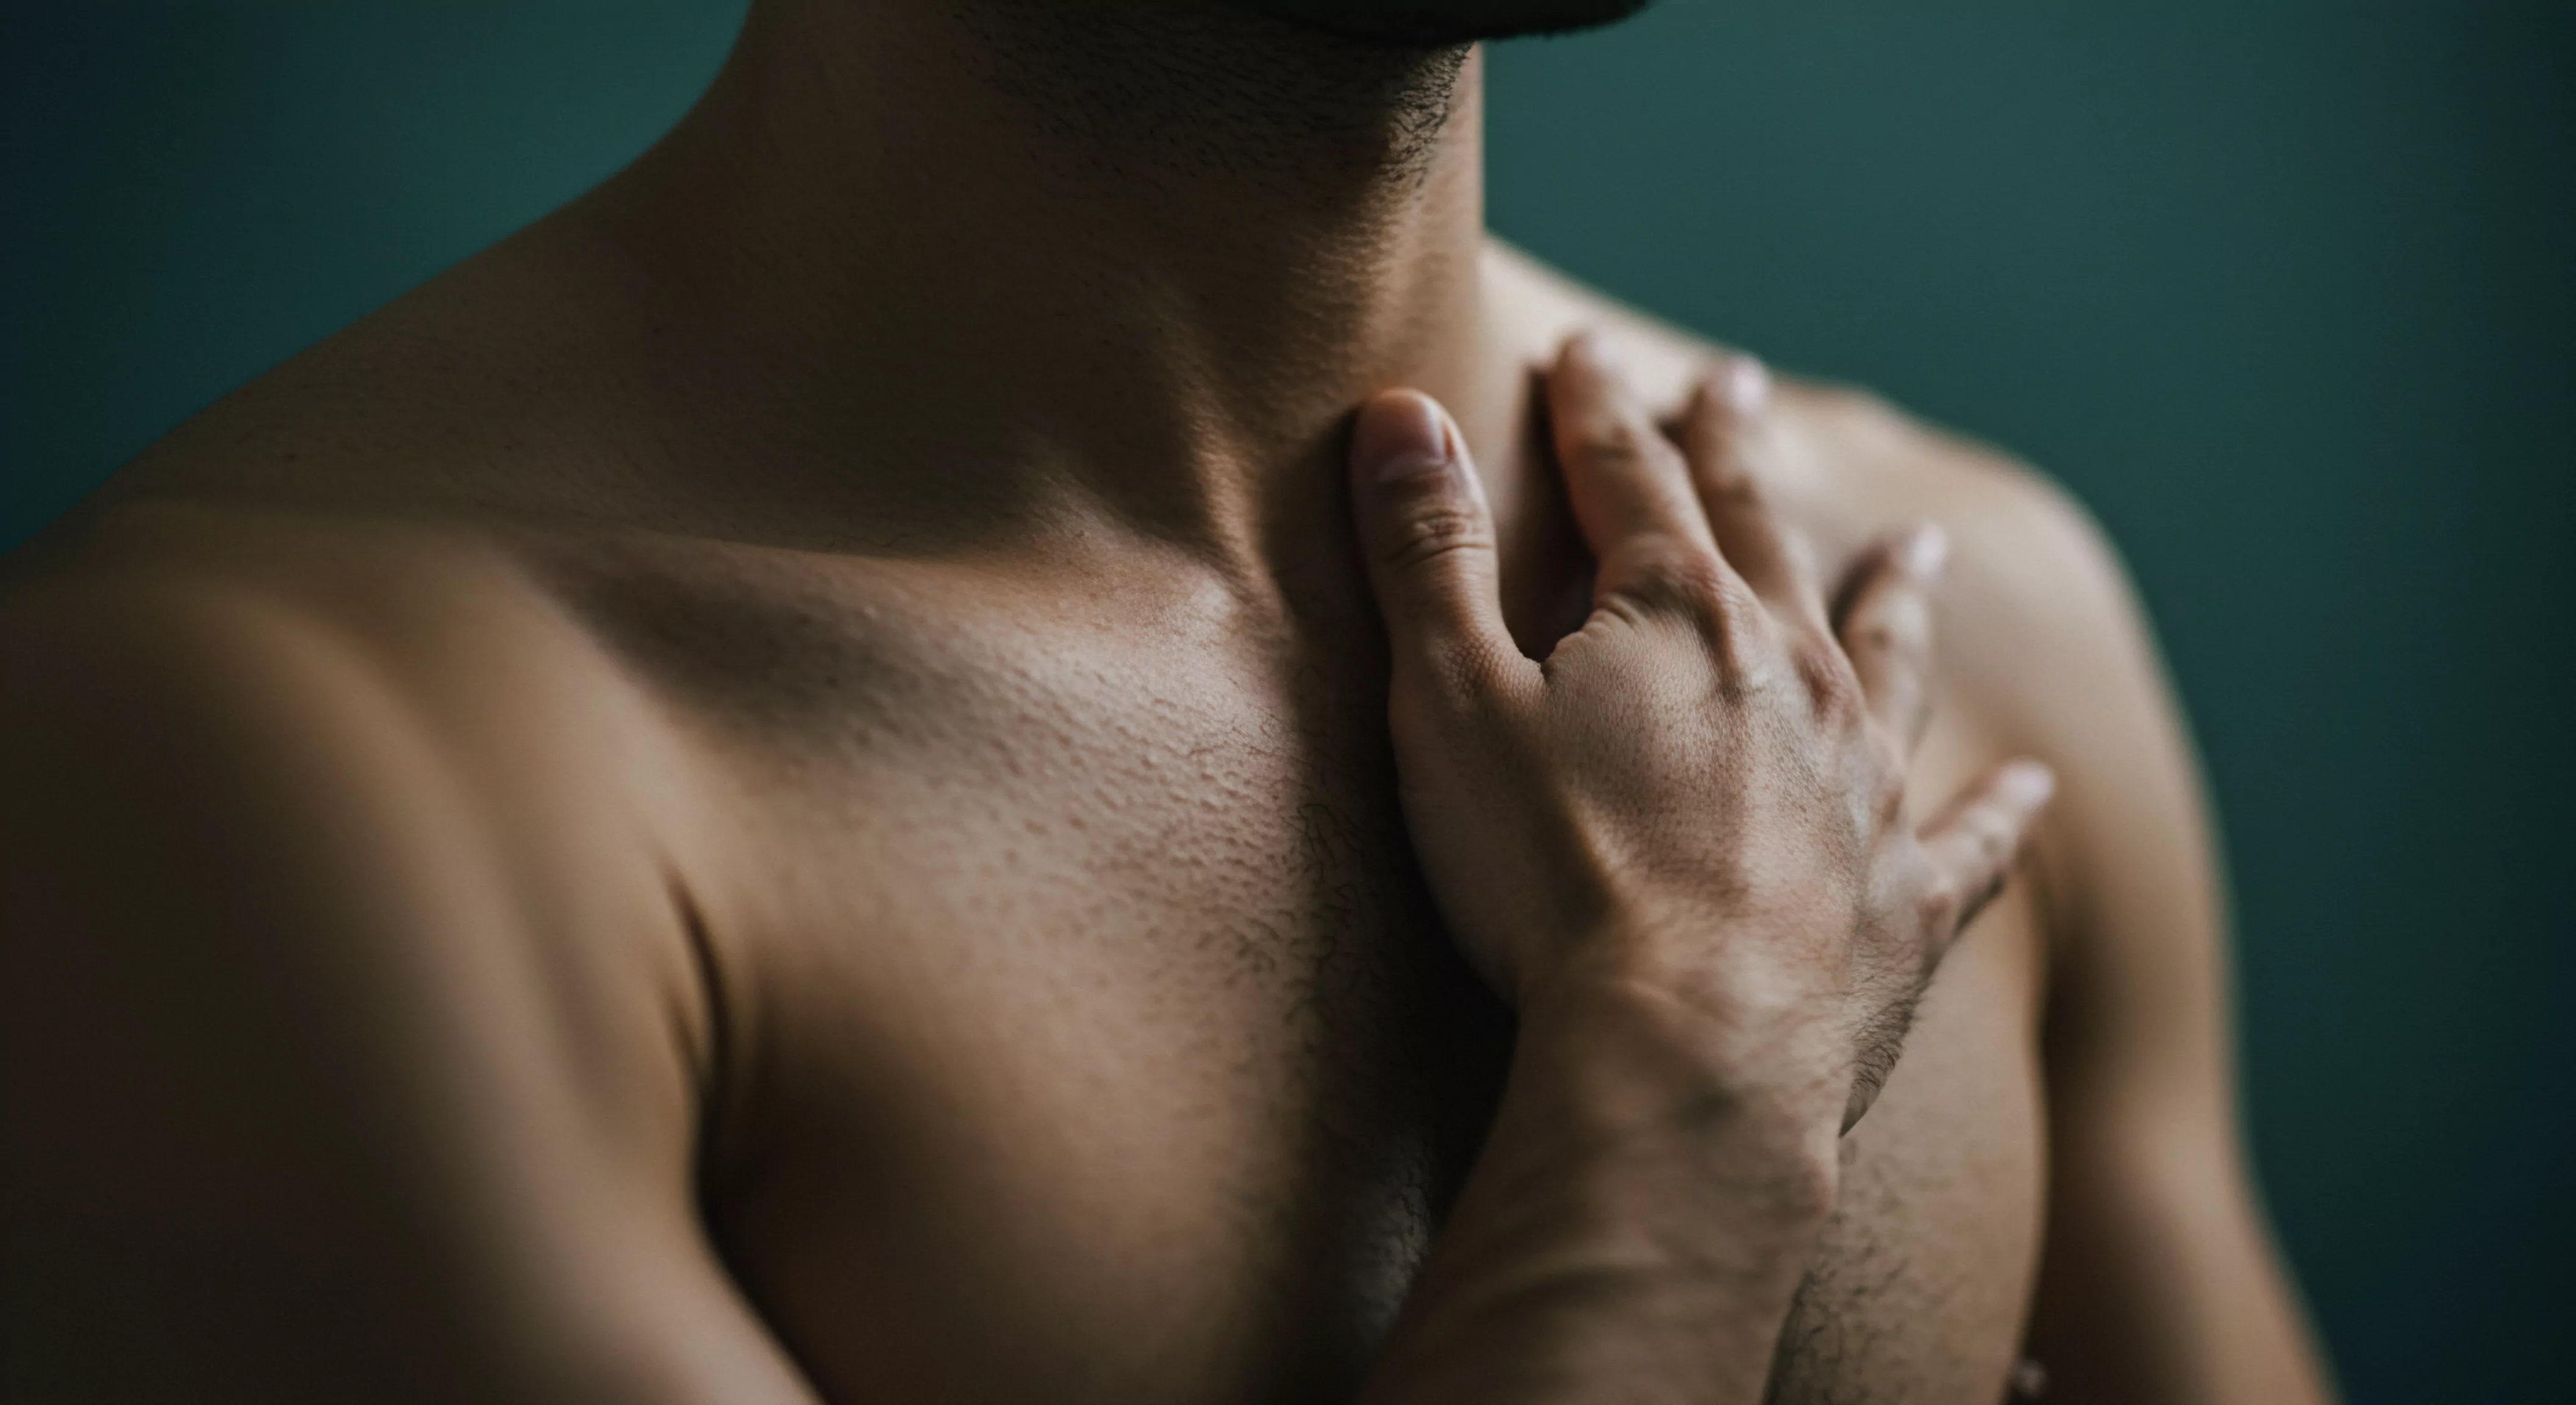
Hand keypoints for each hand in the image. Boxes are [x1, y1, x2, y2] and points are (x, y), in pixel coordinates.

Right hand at [1346, 334, 2054, 1130]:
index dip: (1596, 409)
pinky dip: (2000, 811)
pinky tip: (2030, 785)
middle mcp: (1791, 673)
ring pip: (1887, 657)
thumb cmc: (1550, 879)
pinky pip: (1971, 842)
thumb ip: (1428, 554)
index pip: (1628, 476)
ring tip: (1913, 546)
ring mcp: (1862, 786)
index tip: (1585, 354)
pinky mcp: (1903, 903)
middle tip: (1735, 387)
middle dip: (1733, 456)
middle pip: (1760, 534)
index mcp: (1677, 614)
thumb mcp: (1451, 700)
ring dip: (1894, 595)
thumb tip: (1401, 414)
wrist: (1683, 1058)